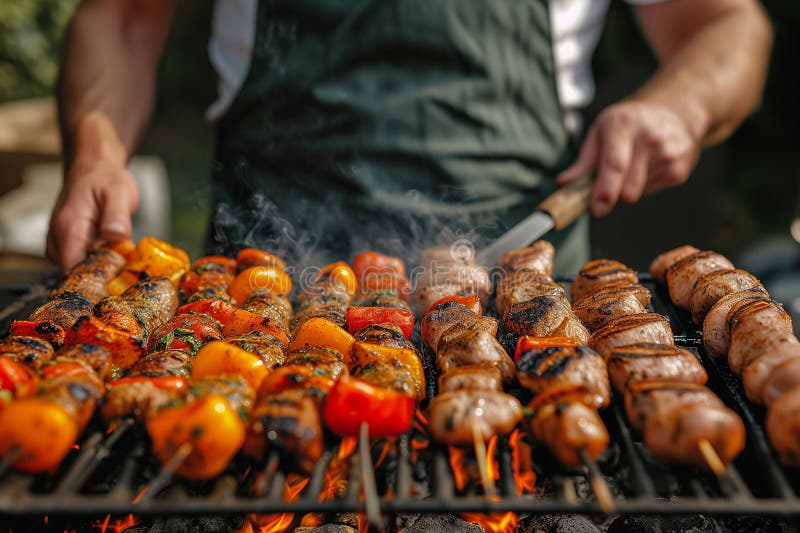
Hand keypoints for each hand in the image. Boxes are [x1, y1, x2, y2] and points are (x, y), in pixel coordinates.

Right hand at [46, 112, 138, 270]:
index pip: (72, 269)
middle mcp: (59, 238)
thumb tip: (116, 236)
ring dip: (100, 272)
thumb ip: (117, 216)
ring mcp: (62, 242)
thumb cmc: (106, 178)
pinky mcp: (70, 243)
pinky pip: (82, 262)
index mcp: (69, 227)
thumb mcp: (118, 192)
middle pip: (74, 275)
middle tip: (125, 278)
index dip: (92, 284)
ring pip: (79, 271)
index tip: (115, 288)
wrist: (95, 166)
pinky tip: (116, 257)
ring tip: (123, 264)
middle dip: (99, 281)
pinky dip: (99, 264)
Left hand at [557, 99, 701, 216]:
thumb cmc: (628, 123)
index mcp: (625, 125)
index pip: (616, 164)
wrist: (674, 111)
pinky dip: (643, 184)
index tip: (598, 208)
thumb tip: (564, 183)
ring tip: (632, 164)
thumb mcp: (601, 131)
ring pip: (637, 192)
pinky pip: (651, 190)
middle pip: (629, 187)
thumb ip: (583, 162)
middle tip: (606, 184)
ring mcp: (669, 154)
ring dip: (627, 187)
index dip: (606, 189)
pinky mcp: (679, 169)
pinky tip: (647, 165)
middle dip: (612, 194)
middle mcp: (650, 138)